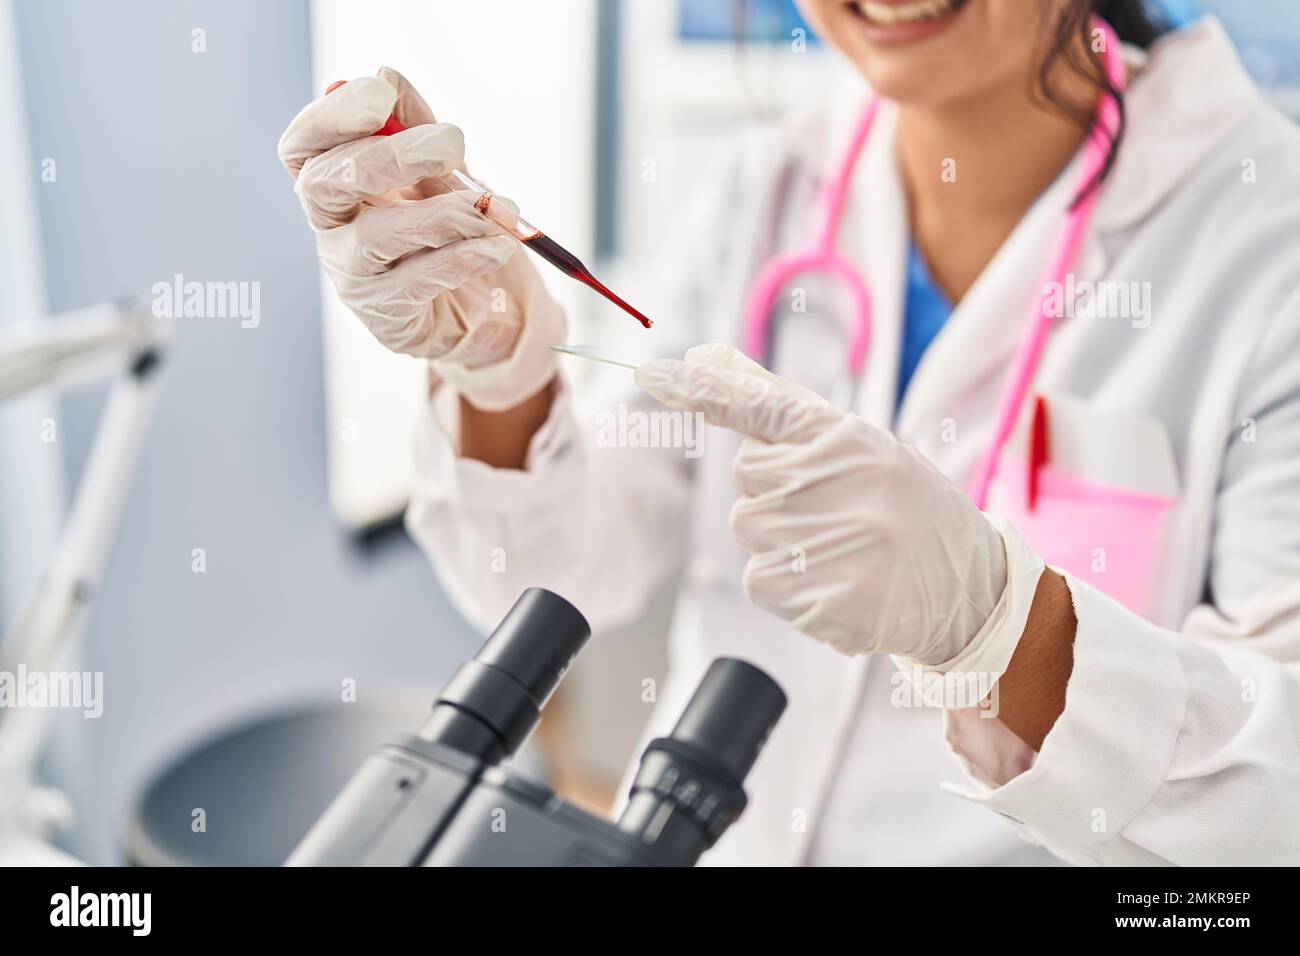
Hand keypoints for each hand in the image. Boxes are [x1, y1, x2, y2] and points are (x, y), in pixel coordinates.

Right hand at [277, 67, 563, 410]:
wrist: (480, 306)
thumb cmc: (446, 230)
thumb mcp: (440, 172)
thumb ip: (417, 128)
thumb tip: (389, 76)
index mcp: (334, 181)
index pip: (304, 145)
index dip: (331, 117)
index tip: (380, 97)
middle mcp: (331, 226)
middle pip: (327, 184)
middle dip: (388, 158)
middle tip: (451, 145)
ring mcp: (353, 273)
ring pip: (376, 236)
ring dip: (439, 215)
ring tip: (488, 208)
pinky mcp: (386, 314)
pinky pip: (417, 281)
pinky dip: (463, 258)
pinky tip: (497, 245)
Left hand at [635, 344, 1036, 667]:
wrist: (967, 587)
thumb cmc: (902, 504)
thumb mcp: (856, 444)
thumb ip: (778, 405)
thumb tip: (704, 358)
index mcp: (849, 437)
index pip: (764, 403)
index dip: (707, 389)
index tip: (652, 373)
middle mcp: (841, 482)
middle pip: (746, 479)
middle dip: (775, 495)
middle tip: (834, 511)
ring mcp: (834, 542)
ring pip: (748, 532)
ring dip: (780, 544)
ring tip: (839, 549)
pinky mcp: (824, 598)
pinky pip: (761, 582)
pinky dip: (788, 587)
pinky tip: (837, 583)